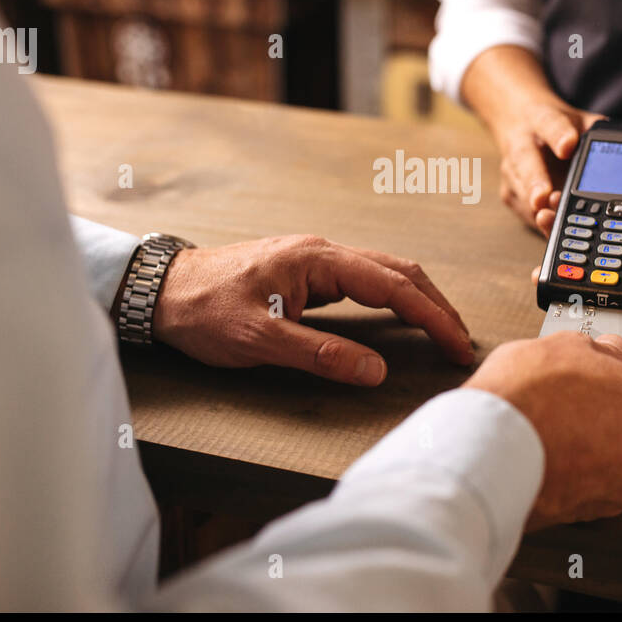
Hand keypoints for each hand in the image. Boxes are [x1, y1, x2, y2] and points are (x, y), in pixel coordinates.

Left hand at [151, 235, 473, 385]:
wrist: (161, 290)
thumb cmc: (202, 310)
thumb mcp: (258, 339)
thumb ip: (319, 354)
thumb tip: (373, 370)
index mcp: (317, 260)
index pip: (394, 285)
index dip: (431, 316)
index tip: (455, 345)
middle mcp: (322, 251)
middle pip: (399, 271)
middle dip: (436, 306)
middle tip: (460, 342)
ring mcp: (314, 259)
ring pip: (384, 272)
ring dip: (417, 300)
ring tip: (441, 331)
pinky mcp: (306, 272)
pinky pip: (364, 279)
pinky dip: (393, 298)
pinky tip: (400, 317)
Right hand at [464, 333, 621, 529]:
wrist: (486, 457)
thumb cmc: (531, 404)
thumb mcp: (570, 346)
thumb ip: (602, 350)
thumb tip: (607, 354)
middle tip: (597, 373)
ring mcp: (620, 492)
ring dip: (604, 425)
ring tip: (565, 401)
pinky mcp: (586, 510)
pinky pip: (596, 473)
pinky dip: (583, 453)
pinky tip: (553, 431)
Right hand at [493, 99, 602, 236]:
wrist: (518, 123)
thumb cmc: (554, 127)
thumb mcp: (577, 119)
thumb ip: (595, 129)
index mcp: (541, 120)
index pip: (550, 124)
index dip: (559, 135)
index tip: (568, 144)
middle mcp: (520, 145)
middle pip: (525, 162)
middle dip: (535, 182)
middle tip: (543, 197)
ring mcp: (511, 171)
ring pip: (521, 191)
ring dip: (536, 208)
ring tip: (548, 216)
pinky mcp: (510, 193)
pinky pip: (524, 212)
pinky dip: (537, 221)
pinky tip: (549, 226)